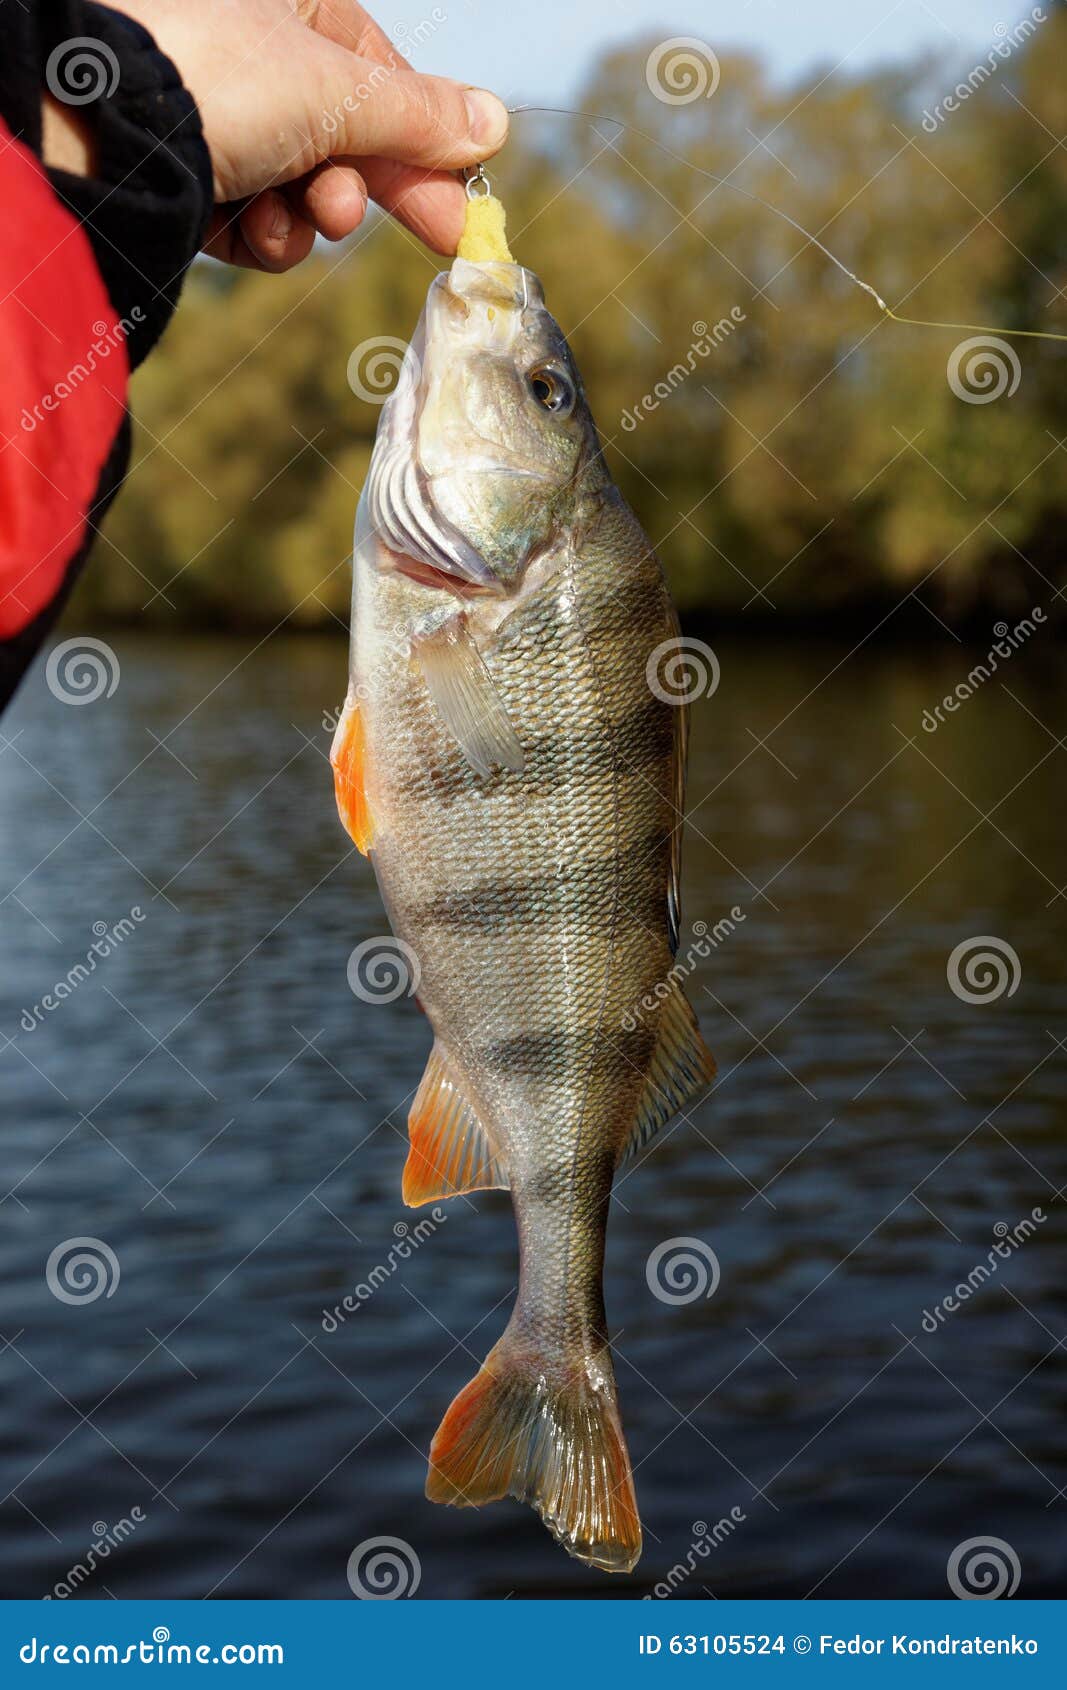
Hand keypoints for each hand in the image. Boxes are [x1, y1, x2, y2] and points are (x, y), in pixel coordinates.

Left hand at [112, 0, 508, 268]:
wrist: (96, 136)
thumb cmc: (216, 82)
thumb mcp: (337, 93)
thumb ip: (418, 118)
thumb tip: (491, 126)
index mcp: (283, 2)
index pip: (378, 74)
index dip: (426, 142)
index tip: (462, 202)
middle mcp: (243, 55)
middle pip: (343, 137)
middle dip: (371, 187)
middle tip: (433, 237)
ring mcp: (209, 119)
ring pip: (297, 186)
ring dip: (308, 216)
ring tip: (292, 213)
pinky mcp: (179, 181)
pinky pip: (247, 217)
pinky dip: (256, 234)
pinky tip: (243, 229)